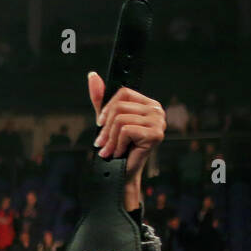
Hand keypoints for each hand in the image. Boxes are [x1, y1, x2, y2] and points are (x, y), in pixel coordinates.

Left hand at [87, 71, 164, 210]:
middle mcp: (156, 109)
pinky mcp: (155, 134)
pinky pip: (126, 130)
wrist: (120, 174)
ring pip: (120, 120)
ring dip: (109, 139)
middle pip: (120, 107)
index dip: (107, 108)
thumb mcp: (105, 121)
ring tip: (108, 150)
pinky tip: (119, 153)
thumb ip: (101, 99)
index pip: (123, 92)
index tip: (100, 124)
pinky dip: (117, 144)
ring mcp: (158, 121)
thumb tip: (92, 76)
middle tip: (101, 143)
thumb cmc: (115, 148)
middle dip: (105, 128)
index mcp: (147, 103)